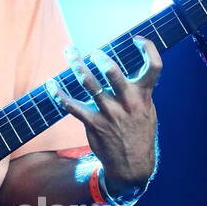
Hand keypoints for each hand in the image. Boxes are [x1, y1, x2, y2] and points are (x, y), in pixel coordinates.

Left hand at [54, 36, 162, 193]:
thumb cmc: (138, 133)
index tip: (137, 39)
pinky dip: (59, 94)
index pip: (154, 67)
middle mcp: (127, 103)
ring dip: (77, 66)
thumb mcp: (147, 111)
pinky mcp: (93, 124)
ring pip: (90, 85)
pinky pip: (72, 106)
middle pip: (113, 73)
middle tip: (94, 52)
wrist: (133, 166)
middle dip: (101, 58)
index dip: (149, 48)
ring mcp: (109, 113)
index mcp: (143, 96)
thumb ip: (138, 90)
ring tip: (70, 52)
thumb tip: (125, 67)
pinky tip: (51, 84)